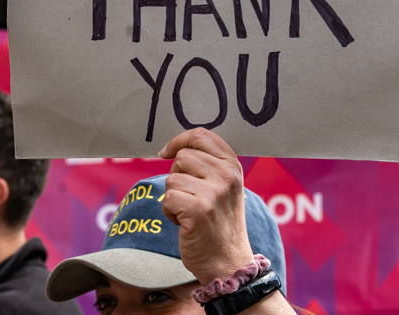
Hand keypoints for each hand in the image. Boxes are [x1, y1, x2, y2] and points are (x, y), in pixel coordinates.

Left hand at [159, 128, 254, 286]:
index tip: (166, 153)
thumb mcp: (224, 187)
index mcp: (233, 166)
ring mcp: (214, 192)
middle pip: (182, 157)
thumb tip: (173, 148)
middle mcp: (226, 175)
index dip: (179, 141)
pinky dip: (169, 212)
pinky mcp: (198, 209)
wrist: (228, 262)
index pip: (201, 135)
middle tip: (189, 197)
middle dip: (176, 176)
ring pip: (171, 179)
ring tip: (188, 213)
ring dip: (172, 197)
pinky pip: (167, 198)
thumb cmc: (220, 224)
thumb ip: (208, 164)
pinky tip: (183, 223)